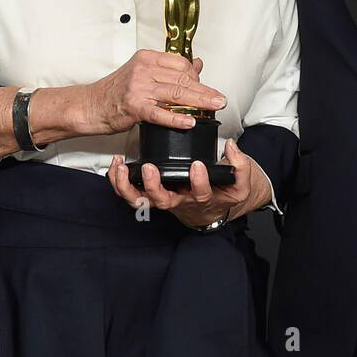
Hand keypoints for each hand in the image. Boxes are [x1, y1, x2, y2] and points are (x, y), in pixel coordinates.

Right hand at [82, 51, 225, 134]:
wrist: (91, 105)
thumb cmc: (117, 91)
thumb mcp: (143, 72)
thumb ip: (170, 69)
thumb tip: (197, 62)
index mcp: (147, 58)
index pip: (180, 64)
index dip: (197, 76)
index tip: (206, 87)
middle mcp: (143, 69)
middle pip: (181, 79)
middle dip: (204, 91)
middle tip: (220, 100)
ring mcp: (138, 87)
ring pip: (175, 94)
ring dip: (198, 103)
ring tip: (214, 107)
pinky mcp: (133, 106)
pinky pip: (160, 113)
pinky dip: (176, 119)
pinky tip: (190, 122)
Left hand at [107, 140, 270, 227]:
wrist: (210, 210)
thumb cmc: (221, 194)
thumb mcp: (239, 184)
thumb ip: (240, 166)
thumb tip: (231, 146)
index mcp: (202, 198)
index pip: (201, 192)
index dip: (199, 180)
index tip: (197, 165)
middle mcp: (179, 201)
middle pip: (163, 200)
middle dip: (154, 185)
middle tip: (150, 167)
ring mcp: (162, 199)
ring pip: (140, 201)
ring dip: (128, 187)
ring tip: (124, 168)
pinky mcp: (149, 196)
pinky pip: (130, 194)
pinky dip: (119, 182)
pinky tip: (117, 167)